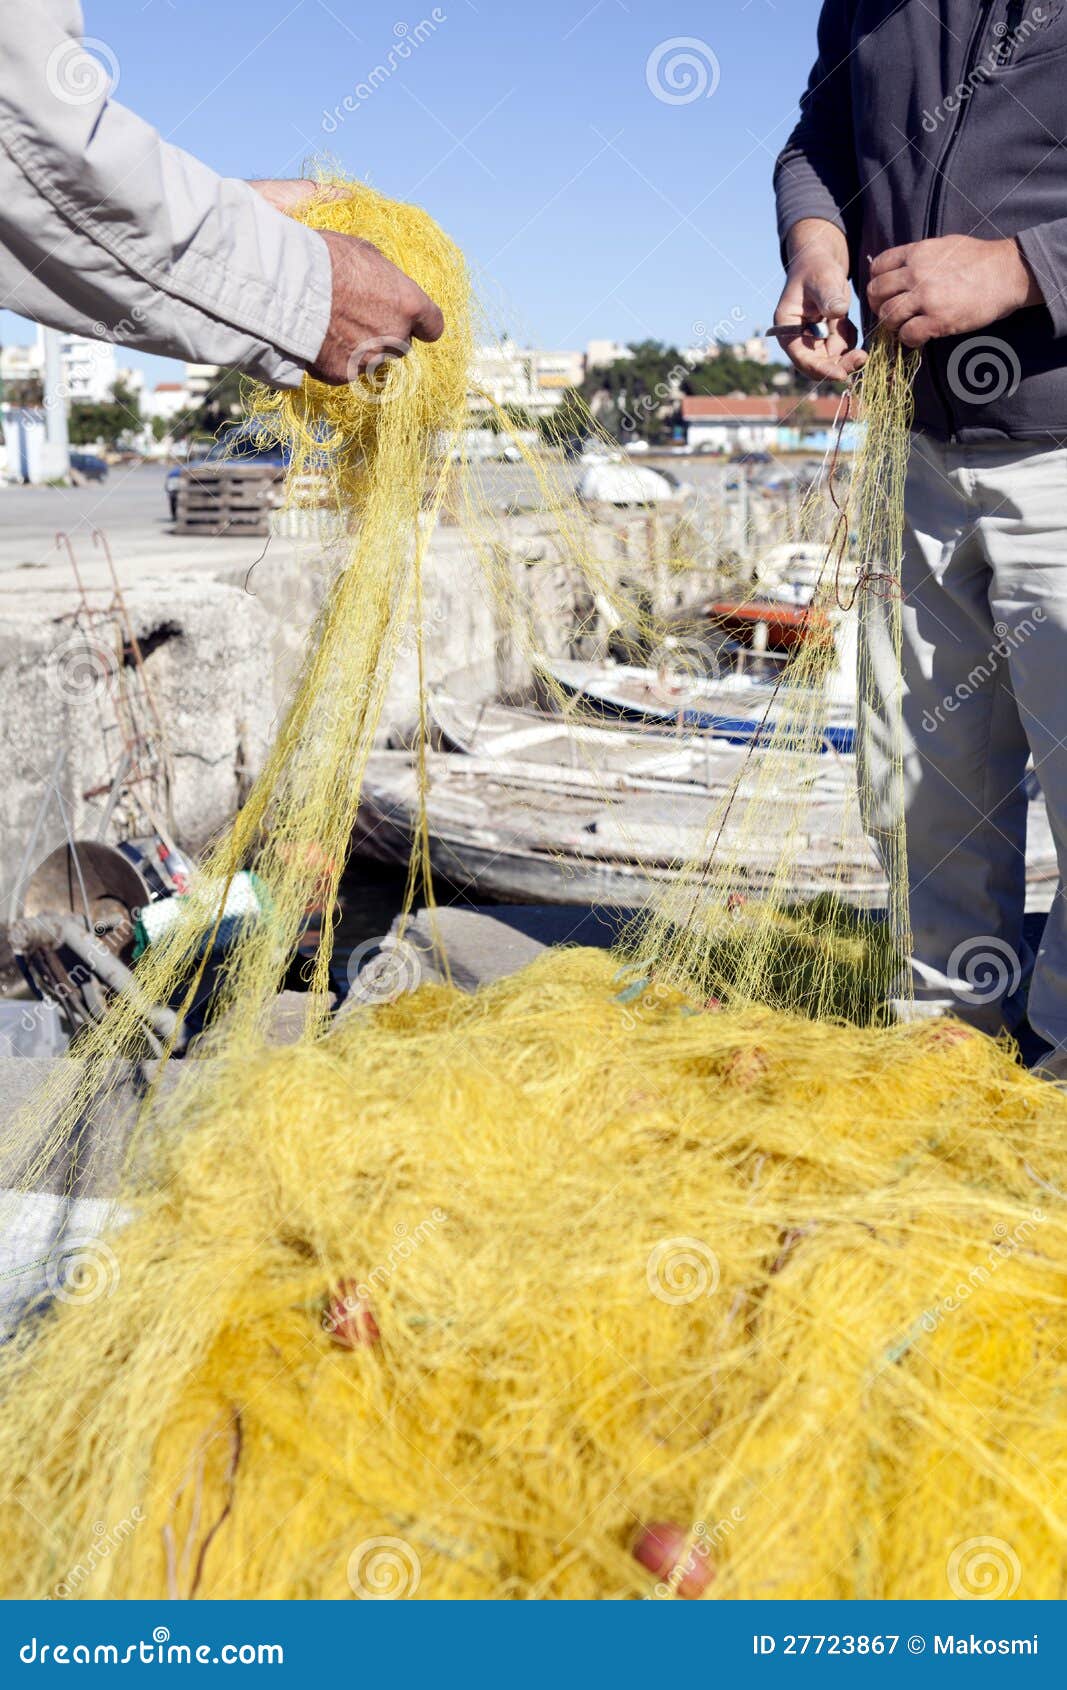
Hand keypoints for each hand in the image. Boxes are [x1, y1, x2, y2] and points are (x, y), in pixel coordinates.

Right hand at [247, 179, 444, 385]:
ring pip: (374, 359)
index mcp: (408, 304)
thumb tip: (381, 281)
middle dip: (387, 334)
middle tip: (360, 317)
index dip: (423, 325)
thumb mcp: (364, 253)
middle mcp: (396, 336)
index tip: (417, 324)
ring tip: (335, 326)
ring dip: (362, 348)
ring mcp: (371, 359)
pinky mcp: (345, 374)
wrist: (290, 288)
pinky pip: (347, 369)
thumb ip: (382, 276)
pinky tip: (319, 340)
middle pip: (401, 344)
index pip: (433, 326)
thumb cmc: (327, 259)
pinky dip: (337, 359)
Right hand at [774, 217, 866, 381]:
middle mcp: (797, 338)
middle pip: (817, 364)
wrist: (822, 260)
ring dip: (846, 353)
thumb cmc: (818, 267)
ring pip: (831, 359)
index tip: (841, 374)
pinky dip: (849, 340)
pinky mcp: (825, 336)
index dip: (821, 369)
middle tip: (862, 357)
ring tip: (850, 327)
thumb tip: (838, 312)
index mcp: (787, 327)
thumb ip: (828, 296)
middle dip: (839, 365)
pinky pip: (841, 348)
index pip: (802, 357)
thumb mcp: (823, 278)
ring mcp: (812, 338)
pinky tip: (846, 322)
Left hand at [867, 235, 1042, 347]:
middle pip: (876, 292)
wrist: (1006, 273)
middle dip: (878, 306)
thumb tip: (900, 267)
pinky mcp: (937, 320)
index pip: (877, 266)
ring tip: (904, 326)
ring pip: (888, 315)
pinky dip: (908, 339)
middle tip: (890, 314)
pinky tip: (918, 337)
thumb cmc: (978, 259)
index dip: (876, 281)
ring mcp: (926, 297)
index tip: (884, 292)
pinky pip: (908, 334)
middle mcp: (916, 273)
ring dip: (892, 325)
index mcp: (916, 253)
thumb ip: (919, 256)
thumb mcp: (944, 245)